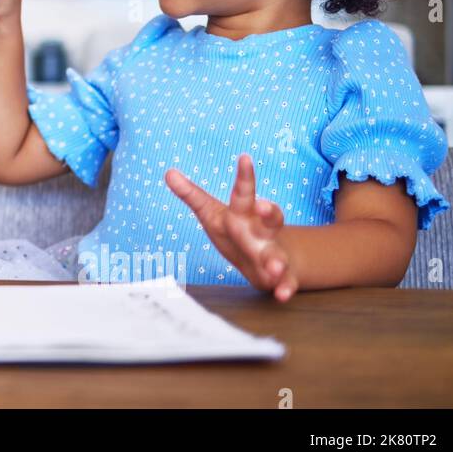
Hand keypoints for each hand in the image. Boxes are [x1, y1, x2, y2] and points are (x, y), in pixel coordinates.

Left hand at [164, 154, 298, 301]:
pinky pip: (285, 282)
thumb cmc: (235, 230)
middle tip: (262, 205)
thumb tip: (168, 172)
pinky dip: (284, 288)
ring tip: (273, 268)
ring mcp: (273, 252)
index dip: (244, 175)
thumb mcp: (211, 212)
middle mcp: (263, 230)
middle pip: (270, 217)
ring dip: (275, 260)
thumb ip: (192, 195)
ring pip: (277, 254)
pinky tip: (282, 295)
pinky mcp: (280, 276)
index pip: (244, 191)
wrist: (269, 259)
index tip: (244, 156)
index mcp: (244, 212)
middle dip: (268, 210)